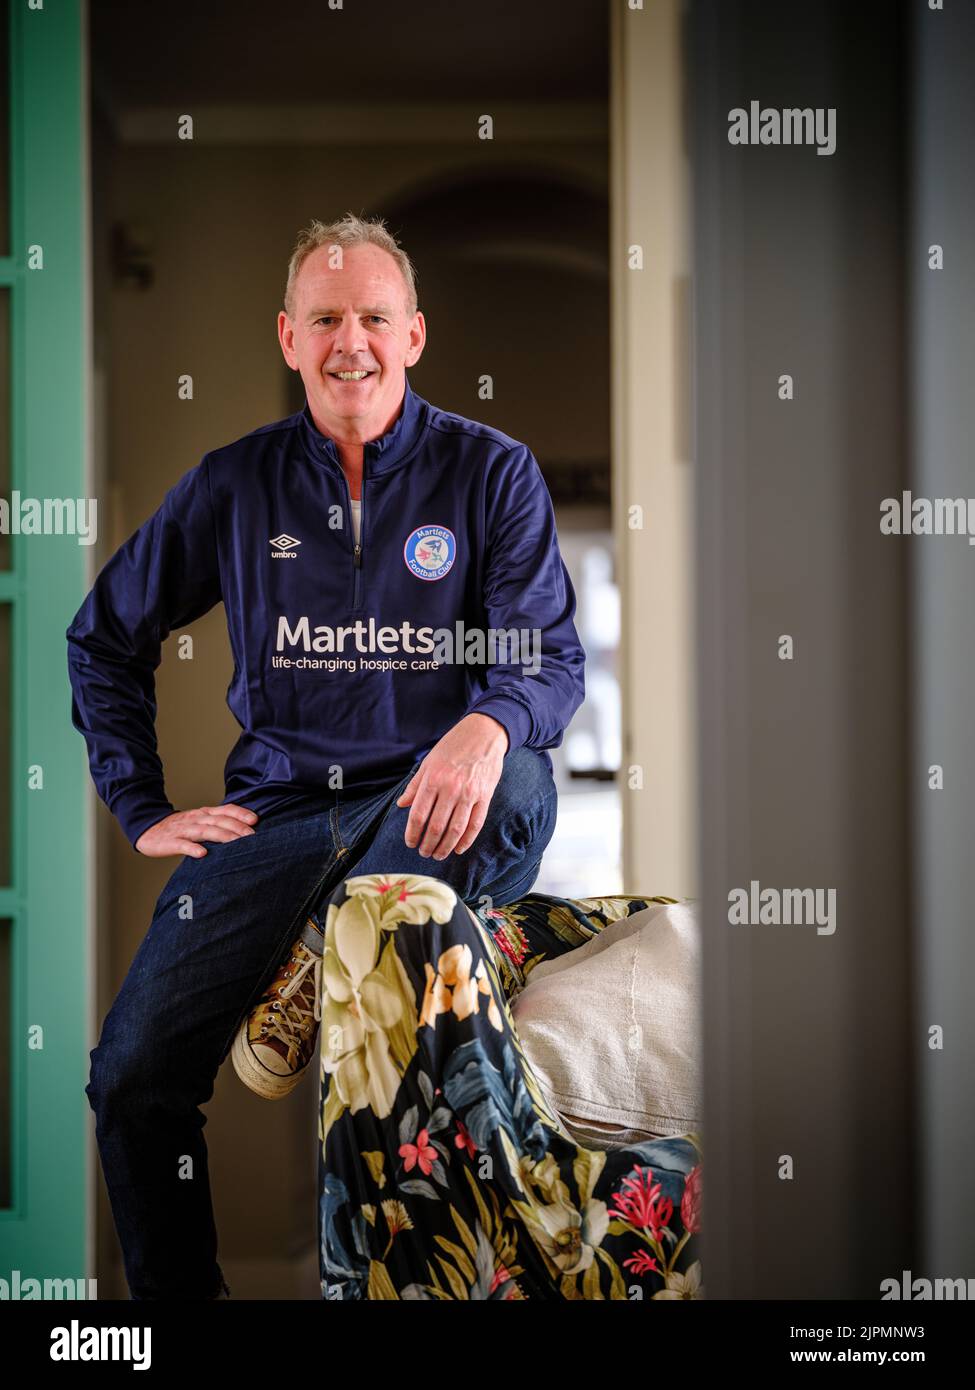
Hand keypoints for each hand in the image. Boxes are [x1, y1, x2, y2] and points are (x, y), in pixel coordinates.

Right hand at [134, 803, 258, 857]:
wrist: (148, 829)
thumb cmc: (180, 828)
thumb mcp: (201, 821)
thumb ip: (219, 824)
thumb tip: (245, 830)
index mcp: (204, 814)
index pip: (225, 810)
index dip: (240, 814)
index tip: (255, 820)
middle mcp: (196, 819)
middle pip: (219, 821)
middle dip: (237, 827)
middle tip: (253, 836)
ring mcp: (183, 830)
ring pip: (205, 831)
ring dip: (222, 836)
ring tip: (236, 842)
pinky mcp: (170, 842)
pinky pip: (182, 845)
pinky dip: (192, 849)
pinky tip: (203, 854)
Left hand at [396, 713, 507, 859]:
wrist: (484, 732)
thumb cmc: (453, 746)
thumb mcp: (428, 761)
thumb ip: (415, 785)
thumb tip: (401, 804)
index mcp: (433, 779)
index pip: (418, 815)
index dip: (412, 833)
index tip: (410, 843)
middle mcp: (450, 788)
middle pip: (436, 826)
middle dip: (428, 844)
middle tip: (423, 853)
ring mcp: (469, 793)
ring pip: (456, 829)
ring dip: (445, 846)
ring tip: (438, 854)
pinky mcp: (485, 796)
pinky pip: (475, 824)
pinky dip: (467, 840)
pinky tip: (459, 848)